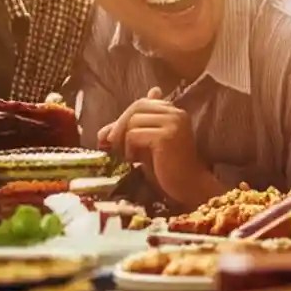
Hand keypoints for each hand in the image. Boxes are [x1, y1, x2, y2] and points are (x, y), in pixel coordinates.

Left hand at [97, 88, 216, 206]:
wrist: (188, 186)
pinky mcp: (166, 136)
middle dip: (120, 125)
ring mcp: (173, 123)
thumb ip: (130, 132)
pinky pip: (134, 135)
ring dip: (124, 139)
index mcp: (174, 111)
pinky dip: (129, 149)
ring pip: (133, 120)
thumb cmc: (166, 167)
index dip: (123, 118)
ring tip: (129, 156)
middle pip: (137, 107)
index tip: (111, 137)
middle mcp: (176, 113)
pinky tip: (135, 161)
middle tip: (111, 145)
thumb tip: (102, 132)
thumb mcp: (145, 145)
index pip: (142, 103)